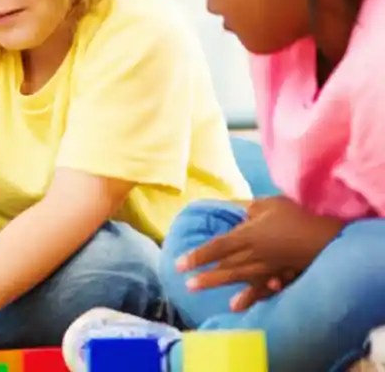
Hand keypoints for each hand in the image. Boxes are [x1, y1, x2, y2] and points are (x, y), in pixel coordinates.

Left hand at [177, 197, 343, 309]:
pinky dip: (253, 295)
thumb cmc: (297, 215)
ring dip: (226, 287)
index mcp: (248, 236)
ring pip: (243, 278)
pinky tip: (239, 305)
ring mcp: (270, 266)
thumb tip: (236, 213)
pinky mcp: (284, 273)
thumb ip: (249, 209)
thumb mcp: (269, 204)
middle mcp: (256, 254)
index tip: (179, 264)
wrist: (329, 234)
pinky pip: (266, 286)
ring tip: (216, 300)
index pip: (218, 247)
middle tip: (188, 285)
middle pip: (227, 266)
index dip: (198, 255)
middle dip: (207, 276)